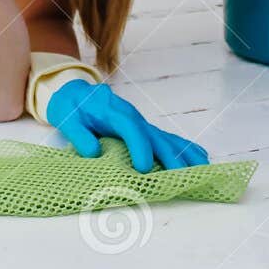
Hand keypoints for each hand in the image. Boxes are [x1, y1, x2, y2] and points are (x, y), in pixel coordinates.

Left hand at [46, 79, 210, 172]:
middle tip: (180, 176)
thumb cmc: (72, 107)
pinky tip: (200, 158)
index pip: (130, 128)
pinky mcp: (144, 130)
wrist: (75, 92)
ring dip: (184, 154)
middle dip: (169, 156)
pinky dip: (184, 148)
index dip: (139, 147)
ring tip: (201, 170)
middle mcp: (132, 116)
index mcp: (113, 111)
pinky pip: (167, 139)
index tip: (143, 167)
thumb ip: (78, 134)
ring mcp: (141, 123)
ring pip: (166, 138)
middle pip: (155, 135)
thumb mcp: (67, 118)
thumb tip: (94, 152)